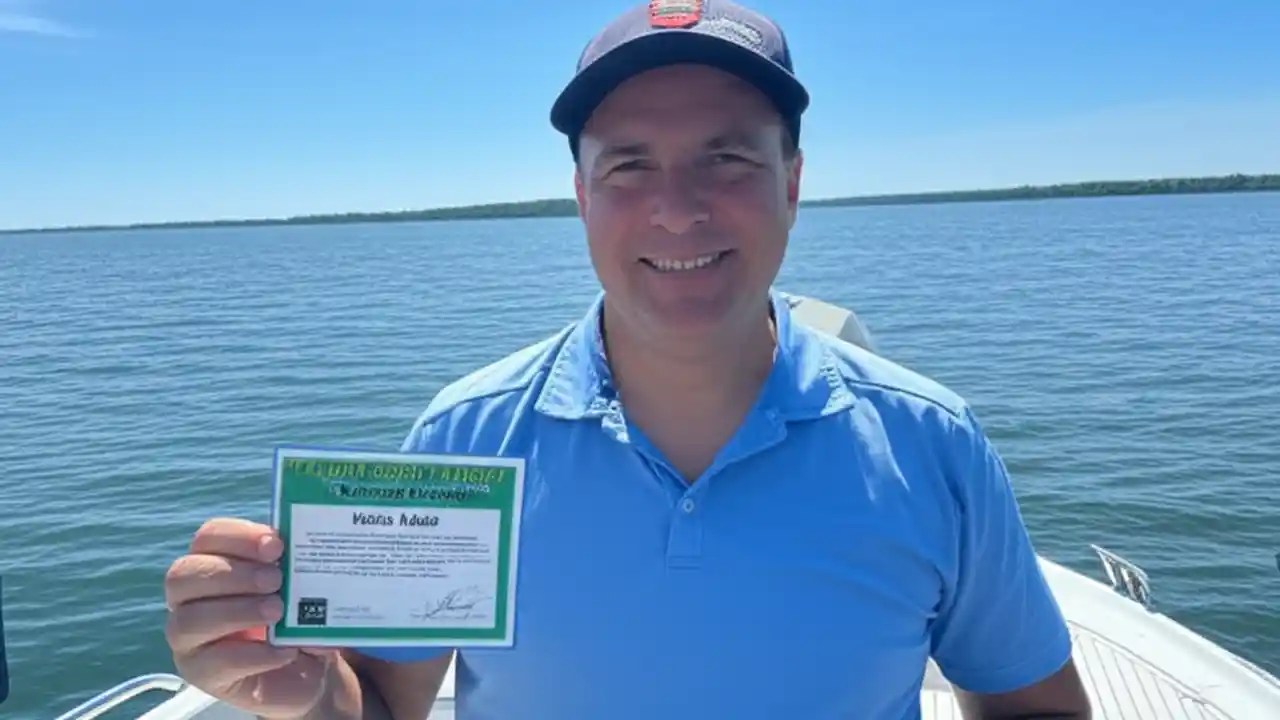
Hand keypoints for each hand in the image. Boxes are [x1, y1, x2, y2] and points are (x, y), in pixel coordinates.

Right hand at [164, 518, 337, 717]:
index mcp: (212, 561)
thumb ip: (303, 572)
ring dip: (238, 612)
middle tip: (276, 579)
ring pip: (189, 620)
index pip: (208, 538)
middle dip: (233, 574)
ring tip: (278, 612)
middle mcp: (188, 598)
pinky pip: (216, 662)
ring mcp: (187, 638)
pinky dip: (255, 655)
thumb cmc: (295, 616)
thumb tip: (317, 567)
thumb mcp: (303, 589)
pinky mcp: (201, 673)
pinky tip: (285, 651)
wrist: (304, 670)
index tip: (275, 545)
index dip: (238, 537)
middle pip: (184, 575)